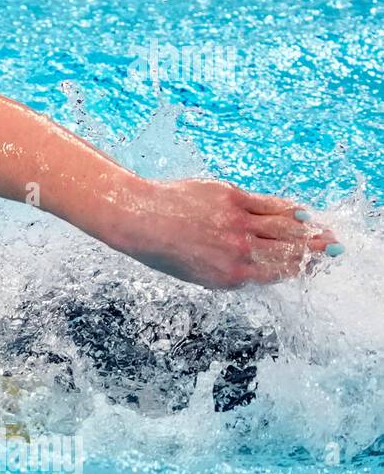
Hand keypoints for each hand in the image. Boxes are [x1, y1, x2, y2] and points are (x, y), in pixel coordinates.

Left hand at [116, 179, 338, 288]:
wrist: (140, 220)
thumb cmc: (167, 250)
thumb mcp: (200, 274)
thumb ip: (233, 273)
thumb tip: (264, 270)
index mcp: (231, 276)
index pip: (280, 273)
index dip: (302, 268)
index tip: (316, 264)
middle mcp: (239, 252)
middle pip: (290, 250)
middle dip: (316, 249)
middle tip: (334, 246)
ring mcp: (237, 223)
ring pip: (286, 226)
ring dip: (310, 229)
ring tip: (324, 230)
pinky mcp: (233, 198)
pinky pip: (270, 204)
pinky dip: (288, 208)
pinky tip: (299, 210)